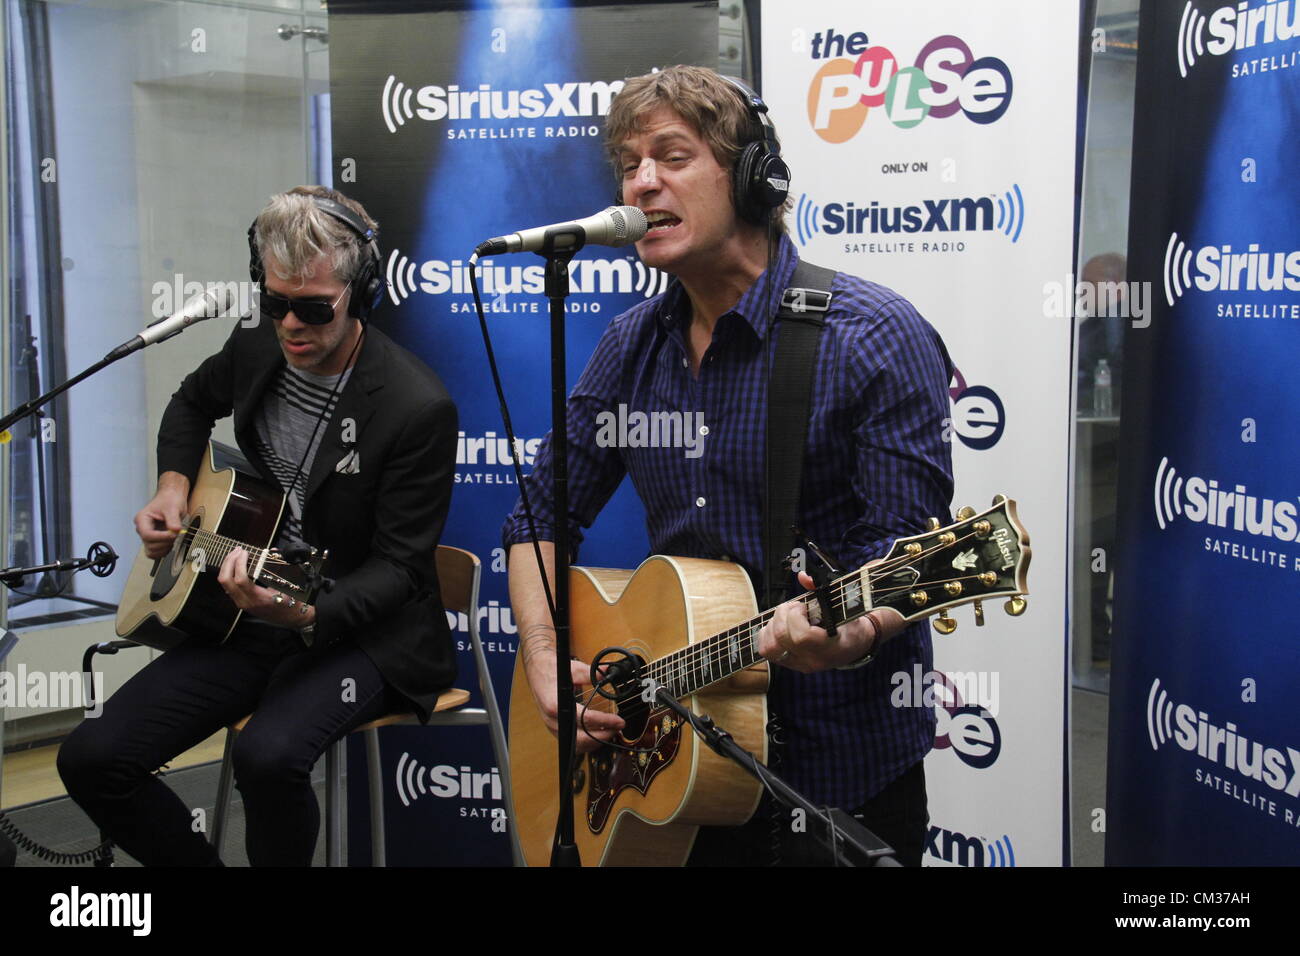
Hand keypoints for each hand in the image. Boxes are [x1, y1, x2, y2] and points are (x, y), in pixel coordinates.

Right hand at [134, 474, 189, 558]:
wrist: (172, 497)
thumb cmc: (169, 499)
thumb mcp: (173, 507)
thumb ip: (173, 520)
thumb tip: (175, 530)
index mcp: (142, 519)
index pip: (147, 535)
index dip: (161, 537)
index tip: (173, 534)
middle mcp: (142, 528)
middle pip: (149, 545)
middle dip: (165, 542)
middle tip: (175, 534)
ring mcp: (148, 535)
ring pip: (152, 551)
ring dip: (165, 547)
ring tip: (173, 537)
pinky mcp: (155, 539)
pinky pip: (156, 552)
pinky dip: (164, 550)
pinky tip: (171, 542)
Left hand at [217, 547, 312, 628]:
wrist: (291, 618)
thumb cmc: (291, 603)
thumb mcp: (288, 586)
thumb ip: (279, 568)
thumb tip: (274, 551)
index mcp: (258, 599)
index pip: (240, 580)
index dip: (240, 563)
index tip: (245, 552)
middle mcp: (246, 602)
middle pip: (225, 580)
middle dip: (229, 562)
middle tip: (238, 550)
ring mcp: (241, 602)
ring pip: (224, 583)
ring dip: (227, 566)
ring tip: (236, 554)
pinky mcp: (240, 601)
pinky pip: (228, 585)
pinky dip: (229, 572)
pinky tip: (237, 564)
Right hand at [528, 653, 624, 754]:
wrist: (538, 671)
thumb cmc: (551, 670)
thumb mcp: (574, 668)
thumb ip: (592, 674)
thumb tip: (609, 675)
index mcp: (556, 704)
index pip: (585, 719)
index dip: (605, 721)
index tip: (618, 721)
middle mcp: (553, 719)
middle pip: (581, 738)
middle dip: (603, 736)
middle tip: (617, 728)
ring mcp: (553, 726)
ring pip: (577, 745)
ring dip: (596, 742)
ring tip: (611, 732)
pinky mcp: (555, 729)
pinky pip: (572, 743)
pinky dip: (587, 743)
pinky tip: (598, 736)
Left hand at [755, 570, 904, 672]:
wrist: (855, 644)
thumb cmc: (850, 623)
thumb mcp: (845, 606)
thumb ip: (822, 589)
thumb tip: (803, 576)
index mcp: (830, 647)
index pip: (802, 636)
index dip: (796, 616)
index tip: (803, 606)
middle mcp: (813, 660)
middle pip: (781, 637)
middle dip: (783, 614)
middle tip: (795, 607)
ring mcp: (800, 664)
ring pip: (769, 647)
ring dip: (773, 625)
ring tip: (787, 616)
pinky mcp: (790, 663)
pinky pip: (766, 650)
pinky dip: (767, 634)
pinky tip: (781, 624)